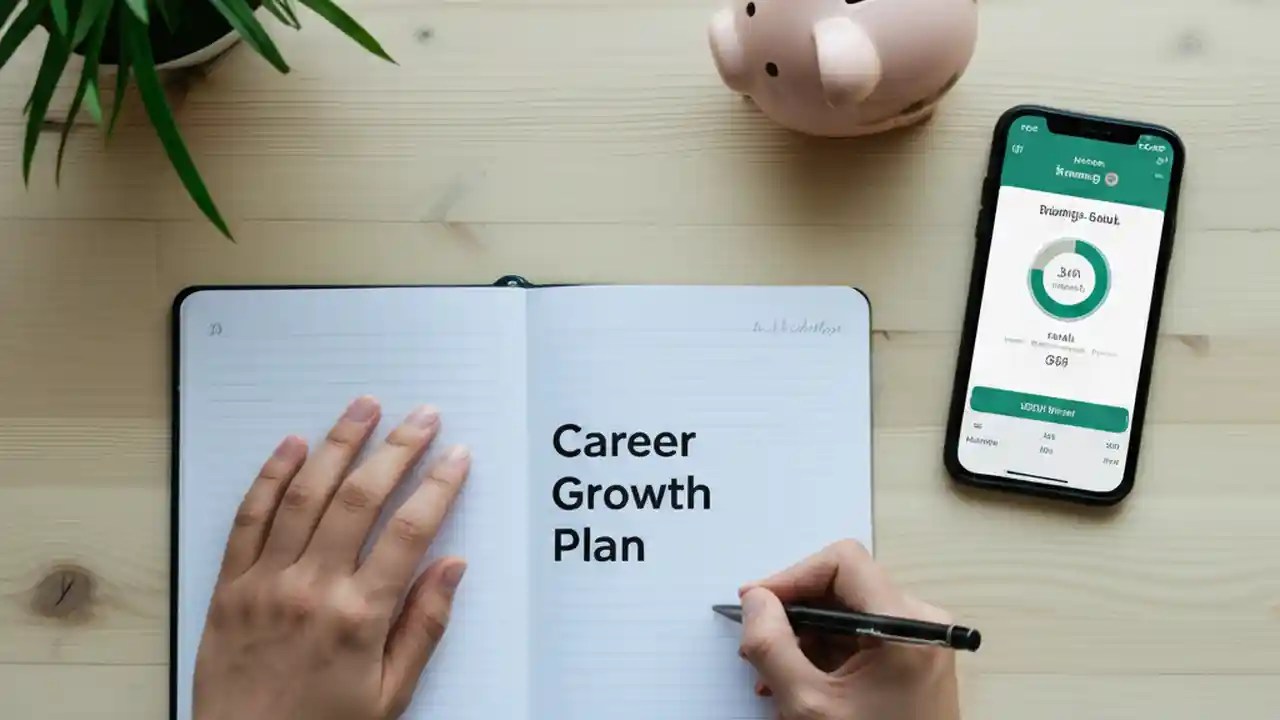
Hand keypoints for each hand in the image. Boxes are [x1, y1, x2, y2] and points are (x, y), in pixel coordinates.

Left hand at [193, 396, 471, 719]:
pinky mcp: (229, 586)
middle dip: (398, 449)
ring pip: (307, 494)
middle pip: (361, 499)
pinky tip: (294, 444)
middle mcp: (313, 588)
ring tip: (365, 406)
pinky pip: (249, 518)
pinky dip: (271, 476)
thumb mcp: (389, 696)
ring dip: (339, 444)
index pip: (409, 531)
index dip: (438, 486)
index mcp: (359, 617)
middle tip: (423, 416)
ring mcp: (266, 582)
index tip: (457, 455)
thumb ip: (423, 628)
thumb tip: (452, 567)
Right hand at [737, 540, 960, 719]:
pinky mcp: (909, 661)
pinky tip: (795, 686)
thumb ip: (773, 647)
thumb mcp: (809, 706)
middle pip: (841, 588)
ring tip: (771, 678)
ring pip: (845, 614)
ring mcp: (916, 643)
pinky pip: (856, 639)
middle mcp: (918, 624)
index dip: (792, 576)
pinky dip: (821, 656)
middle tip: (755, 646)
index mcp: (906, 626)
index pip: (843, 562)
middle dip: (791, 615)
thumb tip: (756, 599)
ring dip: (802, 640)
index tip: (757, 603)